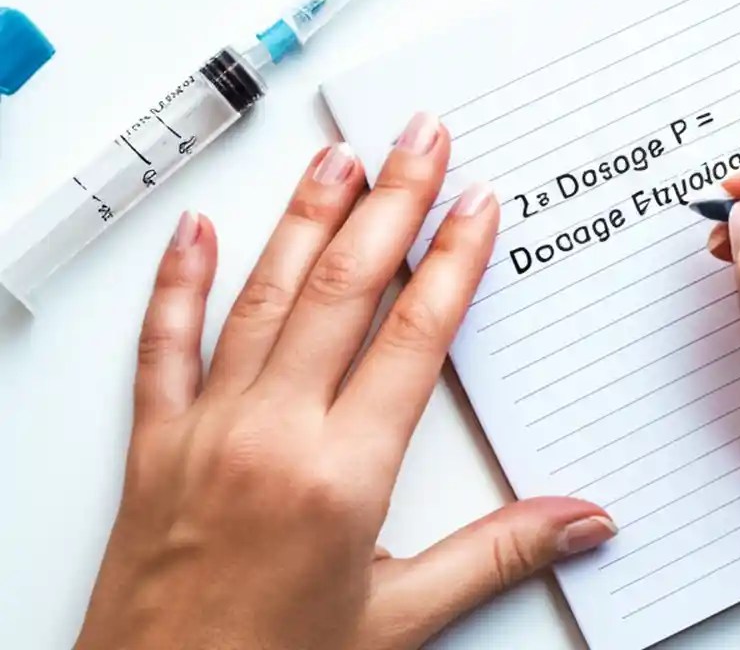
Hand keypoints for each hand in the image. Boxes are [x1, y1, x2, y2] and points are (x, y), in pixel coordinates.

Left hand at [77, 113, 615, 649]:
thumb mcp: (402, 619)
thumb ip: (498, 555)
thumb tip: (585, 522)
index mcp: (343, 474)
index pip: (413, 336)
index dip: (451, 261)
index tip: (475, 206)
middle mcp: (271, 434)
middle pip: (343, 289)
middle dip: (390, 203)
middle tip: (420, 139)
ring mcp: (205, 430)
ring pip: (262, 296)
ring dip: (305, 217)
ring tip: (339, 158)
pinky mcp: (153, 445)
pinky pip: (163, 345)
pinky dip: (179, 282)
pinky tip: (199, 231)